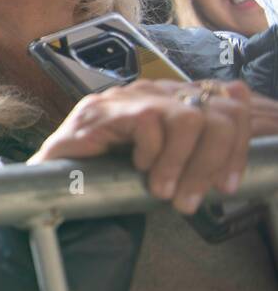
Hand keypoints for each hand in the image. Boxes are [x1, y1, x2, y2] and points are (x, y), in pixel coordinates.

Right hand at [29, 79, 252, 213]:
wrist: (52, 176)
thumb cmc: (108, 170)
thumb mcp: (164, 159)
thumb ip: (198, 142)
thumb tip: (238, 118)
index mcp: (174, 99)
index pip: (230, 104)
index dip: (238, 146)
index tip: (227, 185)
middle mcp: (156, 91)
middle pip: (218, 113)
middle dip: (213, 162)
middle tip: (192, 199)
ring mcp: (130, 98)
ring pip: (189, 120)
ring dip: (182, 165)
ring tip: (163, 192)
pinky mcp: (106, 110)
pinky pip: (150, 124)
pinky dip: (150, 154)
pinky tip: (136, 169)